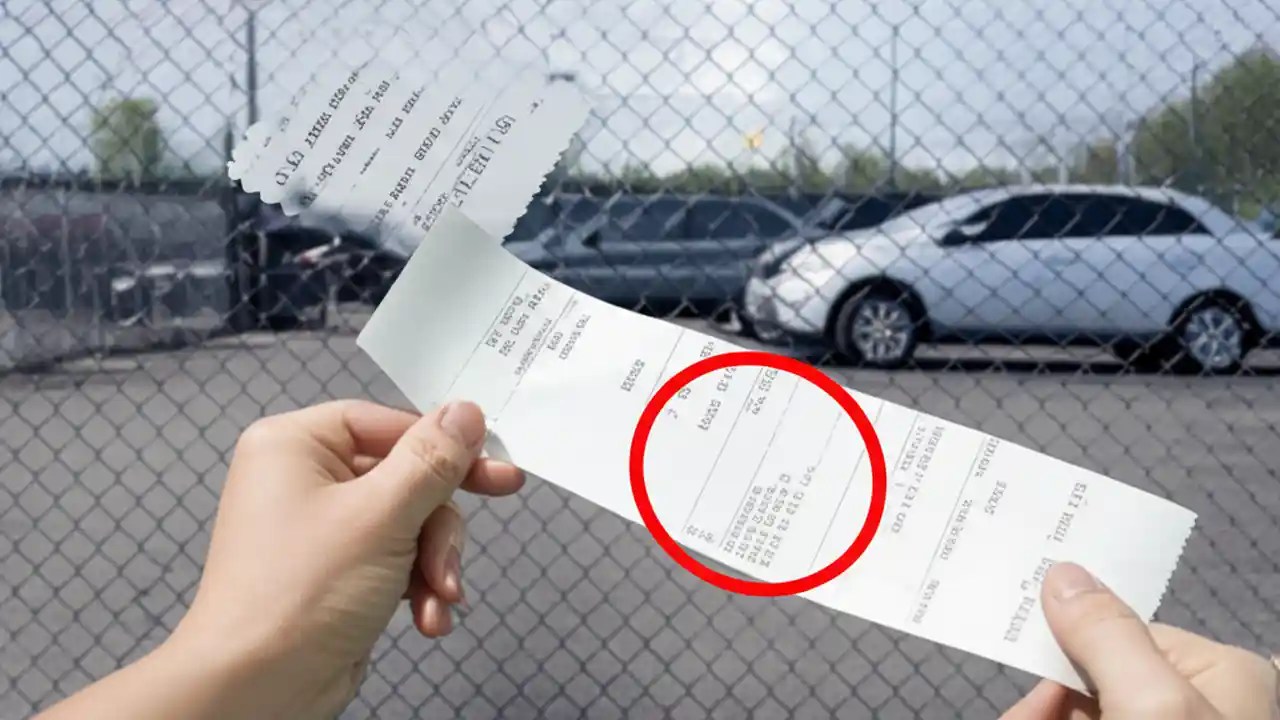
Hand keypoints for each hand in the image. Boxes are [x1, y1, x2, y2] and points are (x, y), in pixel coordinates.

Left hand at [132, 399, 519, 719]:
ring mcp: (320, 528)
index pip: (387, 423)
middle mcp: (303, 479)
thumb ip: (432, 460)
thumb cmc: (301, 593)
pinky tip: (429, 617)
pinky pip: (395, 559)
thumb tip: (467, 412)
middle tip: (473, 539)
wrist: (255, 690)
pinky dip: (417, 586)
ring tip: (440, 598)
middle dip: (439, 525)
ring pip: (409, 522)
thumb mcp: (383, 514)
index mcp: (294, 445)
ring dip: (433, 563)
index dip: (445, 447)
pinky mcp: (336, 571)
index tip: (496, 470)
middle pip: (405, 476)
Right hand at [1002, 562, 1278, 719]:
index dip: (1065, 640)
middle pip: (1096, 674)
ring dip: (1039, 712)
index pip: (1122, 632)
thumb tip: (1063, 573)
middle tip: (1016, 714)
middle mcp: (1198, 702)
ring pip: (1082, 706)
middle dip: (1047, 692)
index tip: (1012, 637)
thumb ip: (1105, 634)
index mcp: (1220, 673)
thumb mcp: (1151, 704)